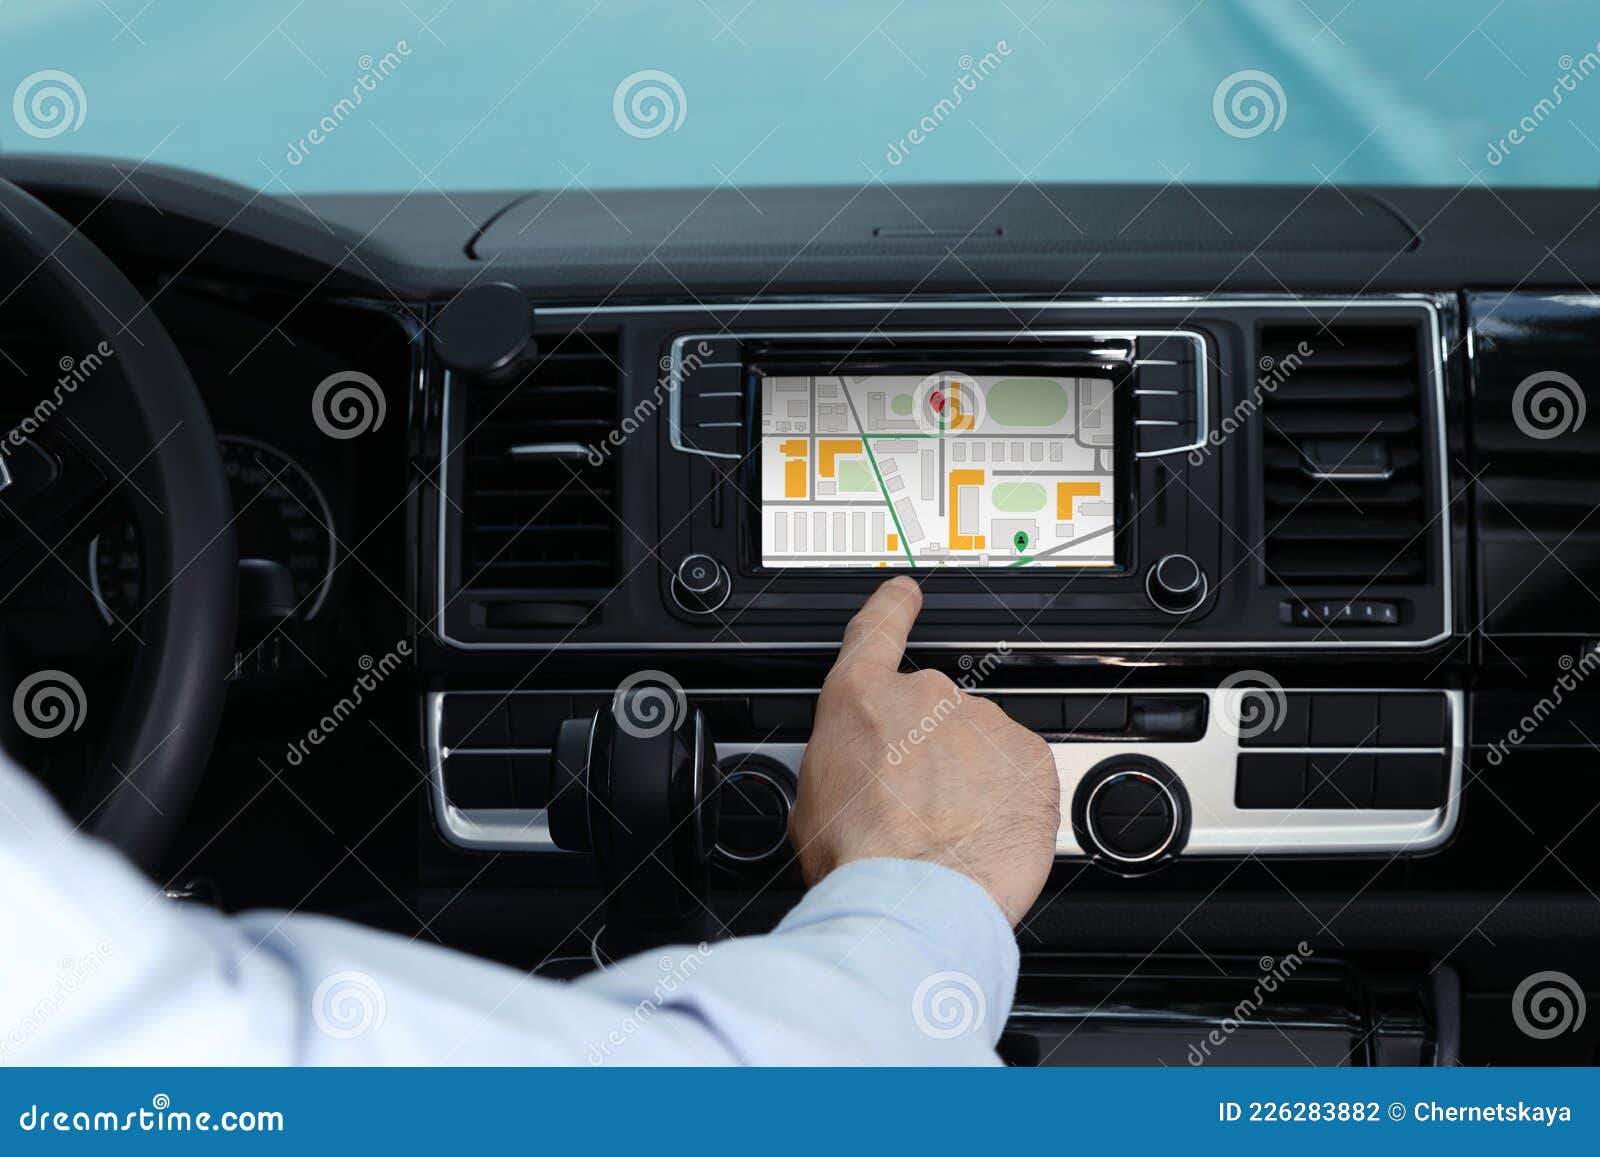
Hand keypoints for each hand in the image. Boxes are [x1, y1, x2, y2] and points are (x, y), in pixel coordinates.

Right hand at [789, 576, 1060, 923]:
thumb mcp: (813, 799)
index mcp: (862, 698)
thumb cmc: (858, 857)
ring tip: (947, 834)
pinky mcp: (1030, 758)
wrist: (912, 899)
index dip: (892, 607)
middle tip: (914, 807)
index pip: (878, 628)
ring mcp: (983, 724)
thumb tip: (853, 775)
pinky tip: (982, 836)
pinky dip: (1007, 800)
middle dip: (929, 752)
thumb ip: (844, 761)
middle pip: (933, 711)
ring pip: (980, 745)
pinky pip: (1019, 772)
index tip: (905, 595)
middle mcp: (926, 697)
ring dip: (970, 779)